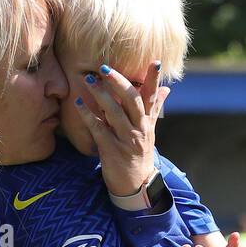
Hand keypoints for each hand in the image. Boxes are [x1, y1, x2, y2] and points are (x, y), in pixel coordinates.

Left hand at [75, 63, 169, 196]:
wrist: (135, 185)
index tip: (156, 61)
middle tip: (105, 68)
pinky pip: (98, 129)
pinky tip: (78, 104)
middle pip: (132, 100)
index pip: (153, 97)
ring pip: (114, 112)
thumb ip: (155, 109)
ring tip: (89, 80)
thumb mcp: (150, 132)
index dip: (154, 79)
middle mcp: (139, 129)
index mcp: (147, 122)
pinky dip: (88, 115)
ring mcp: (126, 140)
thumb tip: (167, 89)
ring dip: (100, 95)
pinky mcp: (111, 150)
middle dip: (119, 82)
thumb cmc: (140, 155)